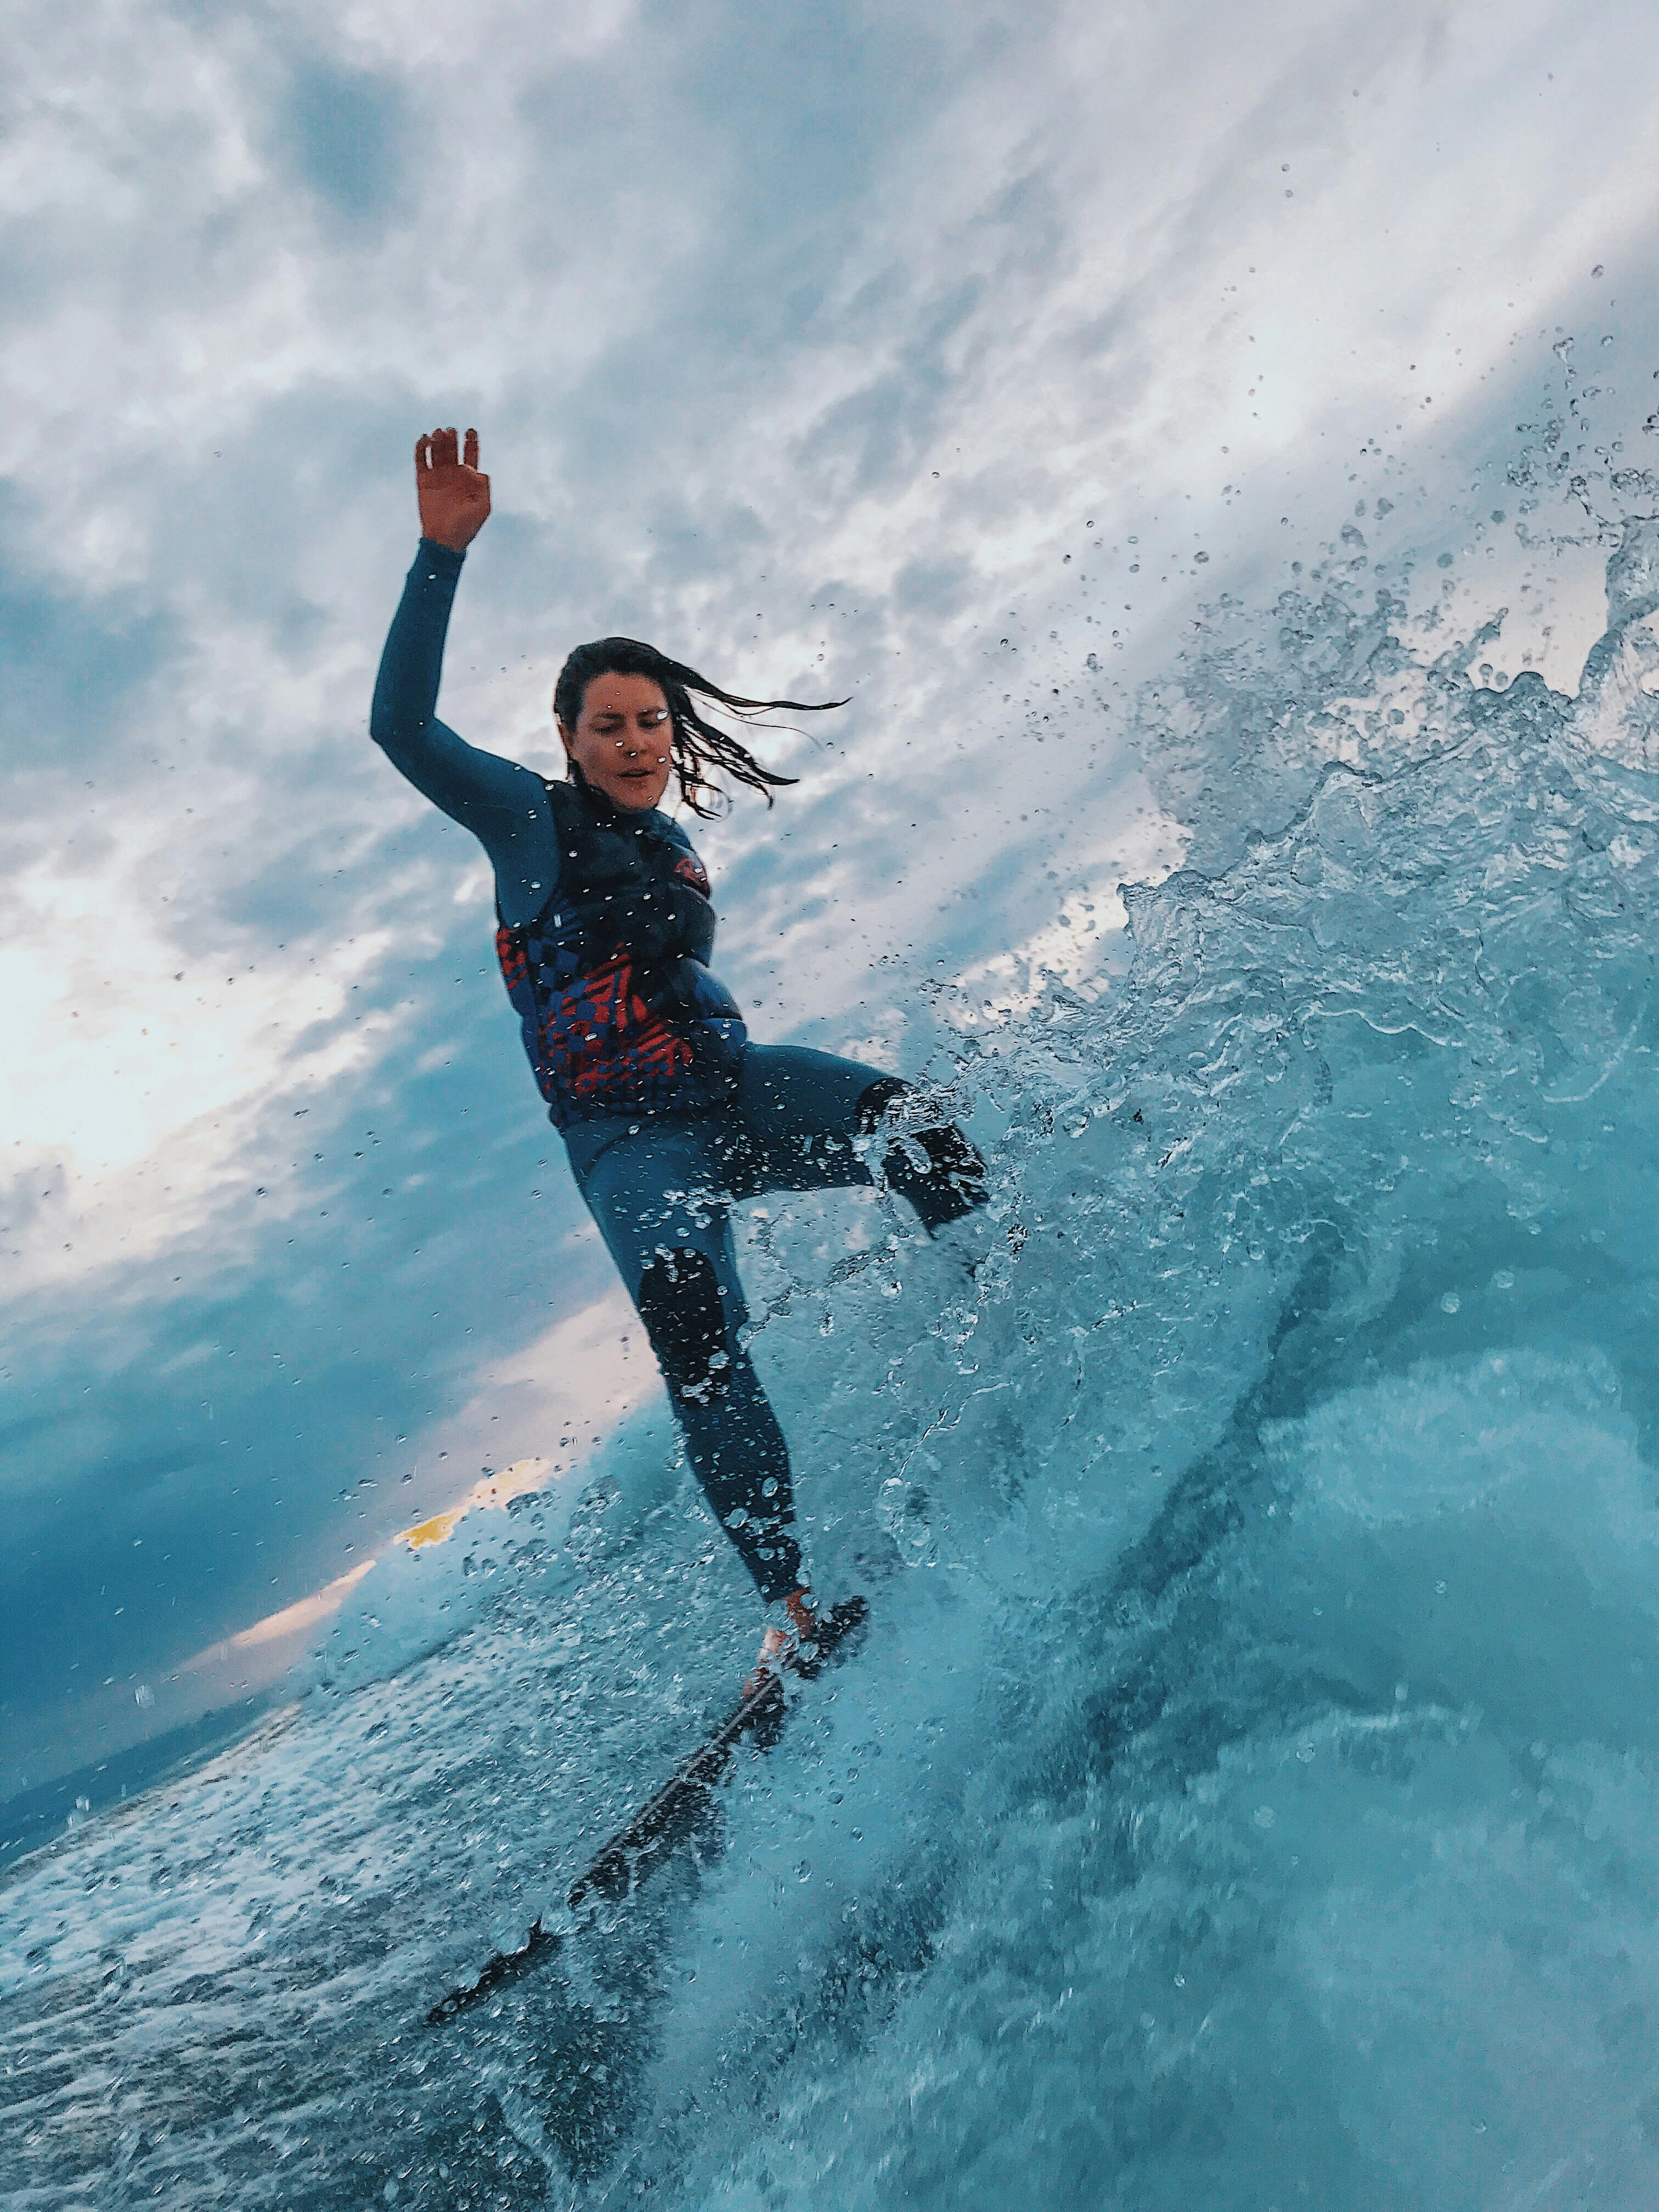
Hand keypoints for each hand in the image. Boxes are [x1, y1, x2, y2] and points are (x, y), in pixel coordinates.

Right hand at [415, 426, 490, 552]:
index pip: (471, 453)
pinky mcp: (423, 481)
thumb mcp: (483, 507)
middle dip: (451, 437)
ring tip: (438, 434)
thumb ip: (484, 488)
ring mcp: (438, 476)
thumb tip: (480, 471)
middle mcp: (453, 473)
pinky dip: (421, 448)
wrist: (444, 539)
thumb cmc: (467, 526)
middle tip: (450, 431)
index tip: (470, 430)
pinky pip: (420, 460)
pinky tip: (424, 439)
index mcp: (469, 478)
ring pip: (436, 450)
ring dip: (437, 440)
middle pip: (452, 448)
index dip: (471, 440)